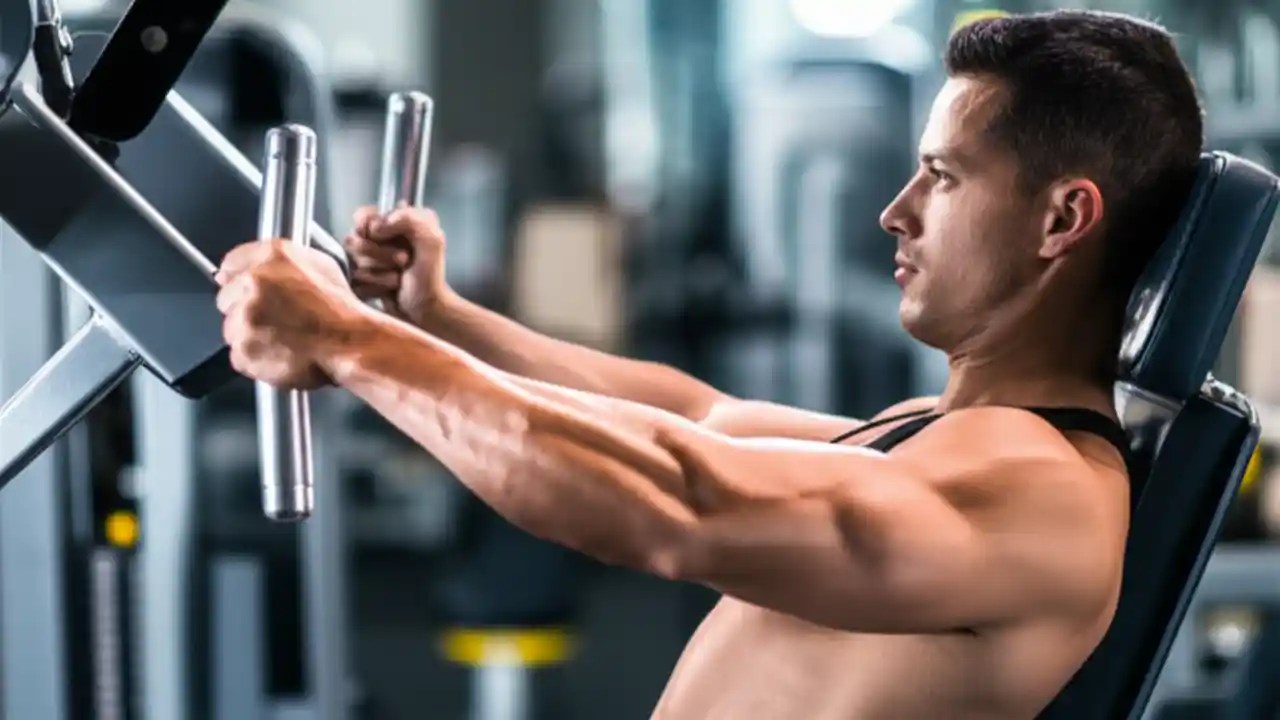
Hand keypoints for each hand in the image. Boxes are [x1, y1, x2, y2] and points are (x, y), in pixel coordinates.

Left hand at [215, 240, 366, 388]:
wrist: (351, 344)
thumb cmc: (340, 310)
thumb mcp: (320, 264)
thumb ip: (279, 261)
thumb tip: (248, 267)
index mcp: (270, 257)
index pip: (230, 264)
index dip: (242, 280)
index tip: (252, 292)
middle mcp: (252, 283)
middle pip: (227, 298)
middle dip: (246, 308)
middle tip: (277, 319)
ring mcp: (244, 319)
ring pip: (232, 328)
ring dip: (250, 335)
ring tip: (282, 339)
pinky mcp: (243, 350)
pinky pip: (239, 355)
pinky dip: (255, 358)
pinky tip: (279, 353)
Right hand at [344, 205, 451, 326]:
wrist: (426, 310)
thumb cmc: (430, 276)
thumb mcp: (432, 239)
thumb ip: (409, 218)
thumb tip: (378, 226)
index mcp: (391, 224)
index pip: (363, 216)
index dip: (371, 227)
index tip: (385, 235)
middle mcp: (375, 241)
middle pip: (353, 240)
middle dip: (380, 253)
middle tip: (404, 260)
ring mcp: (364, 262)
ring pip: (353, 262)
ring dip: (379, 273)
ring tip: (397, 278)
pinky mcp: (358, 283)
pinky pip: (352, 282)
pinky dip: (373, 288)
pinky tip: (388, 290)